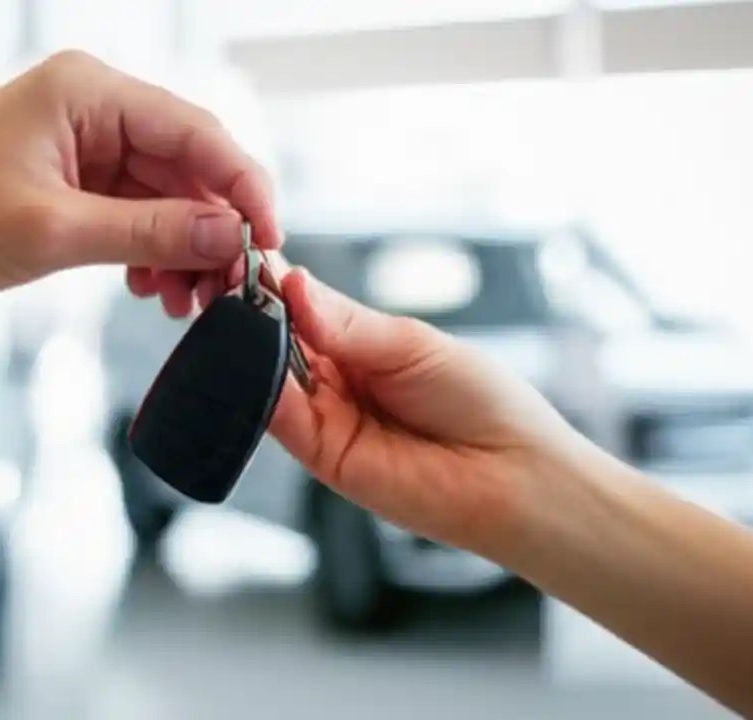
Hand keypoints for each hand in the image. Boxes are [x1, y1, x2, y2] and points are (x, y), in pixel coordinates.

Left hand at [0, 51, 278, 311]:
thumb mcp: (54, 231)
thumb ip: (149, 231)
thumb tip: (228, 234)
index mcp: (87, 92)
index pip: (195, 132)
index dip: (242, 188)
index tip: (268, 240)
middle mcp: (92, 110)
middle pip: (189, 166)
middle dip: (214, 230)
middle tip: (233, 288)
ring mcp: (84, 147)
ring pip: (168, 197)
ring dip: (185, 249)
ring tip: (190, 302)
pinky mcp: (74, 184)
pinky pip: (139, 215)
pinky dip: (154, 253)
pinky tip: (154, 290)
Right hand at [269, 270, 585, 552]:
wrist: (512, 475)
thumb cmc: (482, 404)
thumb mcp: (411, 343)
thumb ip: (346, 322)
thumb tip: (293, 283)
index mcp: (357, 340)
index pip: (299, 304)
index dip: (274, 282)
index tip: (249, 257)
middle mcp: (334, 377)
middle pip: (274, 338)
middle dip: (256, 313)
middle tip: (241, 287)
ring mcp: (324, 415)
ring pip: (267, 376)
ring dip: (252, 349)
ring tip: (249, 321)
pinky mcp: (319, 454)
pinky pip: (278, 418)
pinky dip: (262, 391)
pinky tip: (260, 366)